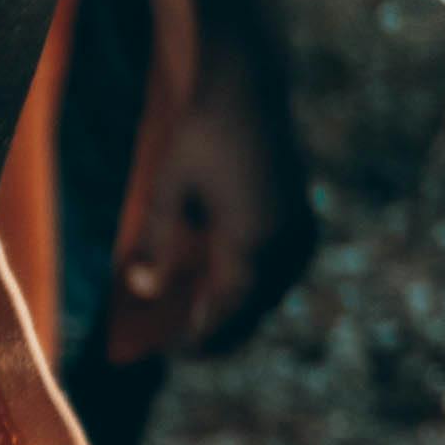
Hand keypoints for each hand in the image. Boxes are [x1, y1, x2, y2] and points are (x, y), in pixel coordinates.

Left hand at [105, 35, 314, 360]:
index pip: (225, 308)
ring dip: (236, 311)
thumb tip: (141, 289)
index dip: (200, 336)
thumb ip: (155, 239)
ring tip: (200, 324)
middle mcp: (283, 240)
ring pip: (269, 292)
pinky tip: (226, 287)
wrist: (249, 89)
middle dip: (217, 331)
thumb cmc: (200, 134)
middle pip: (250, 307)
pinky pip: (281, 271)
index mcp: (249, 237)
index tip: (175, 354)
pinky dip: (253, 286)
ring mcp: (299, 230)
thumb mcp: (167, 186)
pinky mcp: (304, 219)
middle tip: (181, 349)